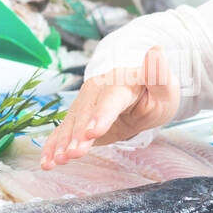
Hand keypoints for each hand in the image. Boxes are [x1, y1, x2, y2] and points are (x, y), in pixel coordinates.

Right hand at [40, 46, 179, 168]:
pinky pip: (63, 131)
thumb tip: (156, 50)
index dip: (101, 115)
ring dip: (63, 142)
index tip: (93, 131)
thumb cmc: (155, 93)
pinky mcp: (77, 118)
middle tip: (73, 153)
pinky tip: (47, 162)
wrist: (143, 94)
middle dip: (78, 134)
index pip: (110, 99)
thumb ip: (158, 74)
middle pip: (86, 113)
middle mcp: (97, 90)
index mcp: (121, 82)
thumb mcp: (165, 87)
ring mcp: (84, 103)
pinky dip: (53, 146)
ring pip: (71, 123)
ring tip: (57, 161)